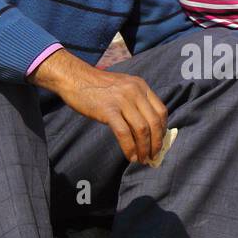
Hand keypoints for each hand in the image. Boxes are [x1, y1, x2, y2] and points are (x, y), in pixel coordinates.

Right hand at [31, 50, 167, 163]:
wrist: (74, 78)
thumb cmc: (97, 86)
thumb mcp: (123, 87)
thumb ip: (136, 101)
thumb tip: (147, 128)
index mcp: (141, 86)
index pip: (162, 111)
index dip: (163, 130)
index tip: (159, 142)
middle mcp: (135, 91)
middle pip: (155, 122)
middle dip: (156, 143)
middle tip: (153, 156)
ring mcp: (122, 100)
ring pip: (142, 130)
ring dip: (144, 148)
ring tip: (142, 159)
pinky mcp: (108, 110)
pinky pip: (124, 133)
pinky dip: (129, 148)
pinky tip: (130, 156)